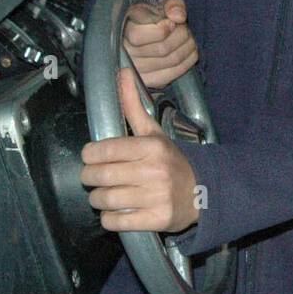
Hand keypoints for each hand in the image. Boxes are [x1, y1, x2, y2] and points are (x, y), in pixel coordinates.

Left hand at [80, 67, 200, 233]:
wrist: (202, 192)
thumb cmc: (171, 161)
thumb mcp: (154, 133)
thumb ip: (133, 106)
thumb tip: (122, 72)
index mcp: (151, 147)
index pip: (101, 151)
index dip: (89, 156)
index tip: (94, 158)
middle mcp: (154, 170)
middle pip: (98, 176)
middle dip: (91, 177)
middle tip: (97, 177)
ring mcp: (156, 197)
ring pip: (104, 199)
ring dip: (99, 198)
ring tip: (107, 194)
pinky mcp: (156, 220)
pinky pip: (115, 221)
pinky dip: (110, 218)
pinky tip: (118, 210)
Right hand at [122, 0, 196, 88]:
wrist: (148, 34)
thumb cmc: (154, 18)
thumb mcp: (161, 4)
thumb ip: (172, 4)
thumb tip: (178, 16)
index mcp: (121, 31)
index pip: (139, 37)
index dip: (162, 29)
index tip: (172, 22)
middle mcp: (125, 54)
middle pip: (162, 49)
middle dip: (181, 35)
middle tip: (183, 28)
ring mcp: (136, 71)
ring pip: (171, 60)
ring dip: (187, 46)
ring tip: (187, 37)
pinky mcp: (149, 81)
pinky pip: (175, 73)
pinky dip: (188, 60)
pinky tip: (189, 50)